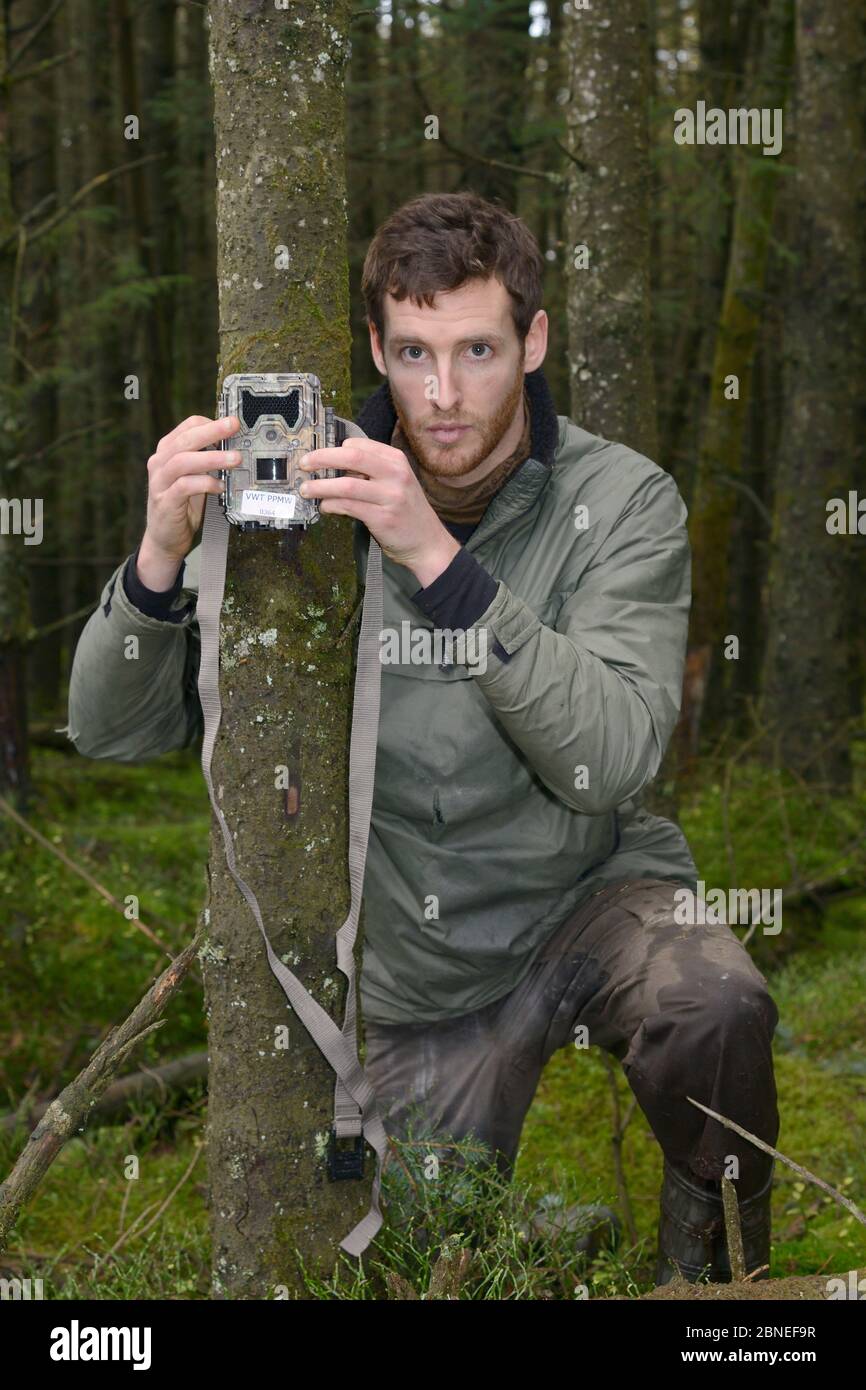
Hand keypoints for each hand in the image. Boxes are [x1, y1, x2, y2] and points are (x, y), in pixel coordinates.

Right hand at [138, 414, 241, 589]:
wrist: (165, 538)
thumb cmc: (183, 505)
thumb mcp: (195, 477)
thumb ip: (207, 461)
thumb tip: (235, 446)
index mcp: (167, 452)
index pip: (187, 427)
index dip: (210, 423)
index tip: (232, 424)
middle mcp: (160, 463)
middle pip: (186, 439)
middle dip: (213, 431)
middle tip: (234, 426)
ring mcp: (160, 482)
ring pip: (183, 461)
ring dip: (212, 458)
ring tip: (235, 458)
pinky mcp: (165, 501)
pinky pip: (185, 486)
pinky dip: (205, 483)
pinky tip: (220, 486)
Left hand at [298, 439, 460, 586]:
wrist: (427, 542)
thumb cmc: (406, 511)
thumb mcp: (396, 482)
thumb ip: (370, 472)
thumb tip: (333, 467)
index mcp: (396, 460)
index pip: (359, 444)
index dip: (333, 448)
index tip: (317, 455)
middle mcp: (395, 474)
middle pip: (351, 457)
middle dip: (322, 458)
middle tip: (304, 464)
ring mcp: (390, 496)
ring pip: (346, 484)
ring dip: (320, 487)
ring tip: (306, 490)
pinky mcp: (382, 517)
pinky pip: (348, 506)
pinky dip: (331, 505)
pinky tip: (324, 506)